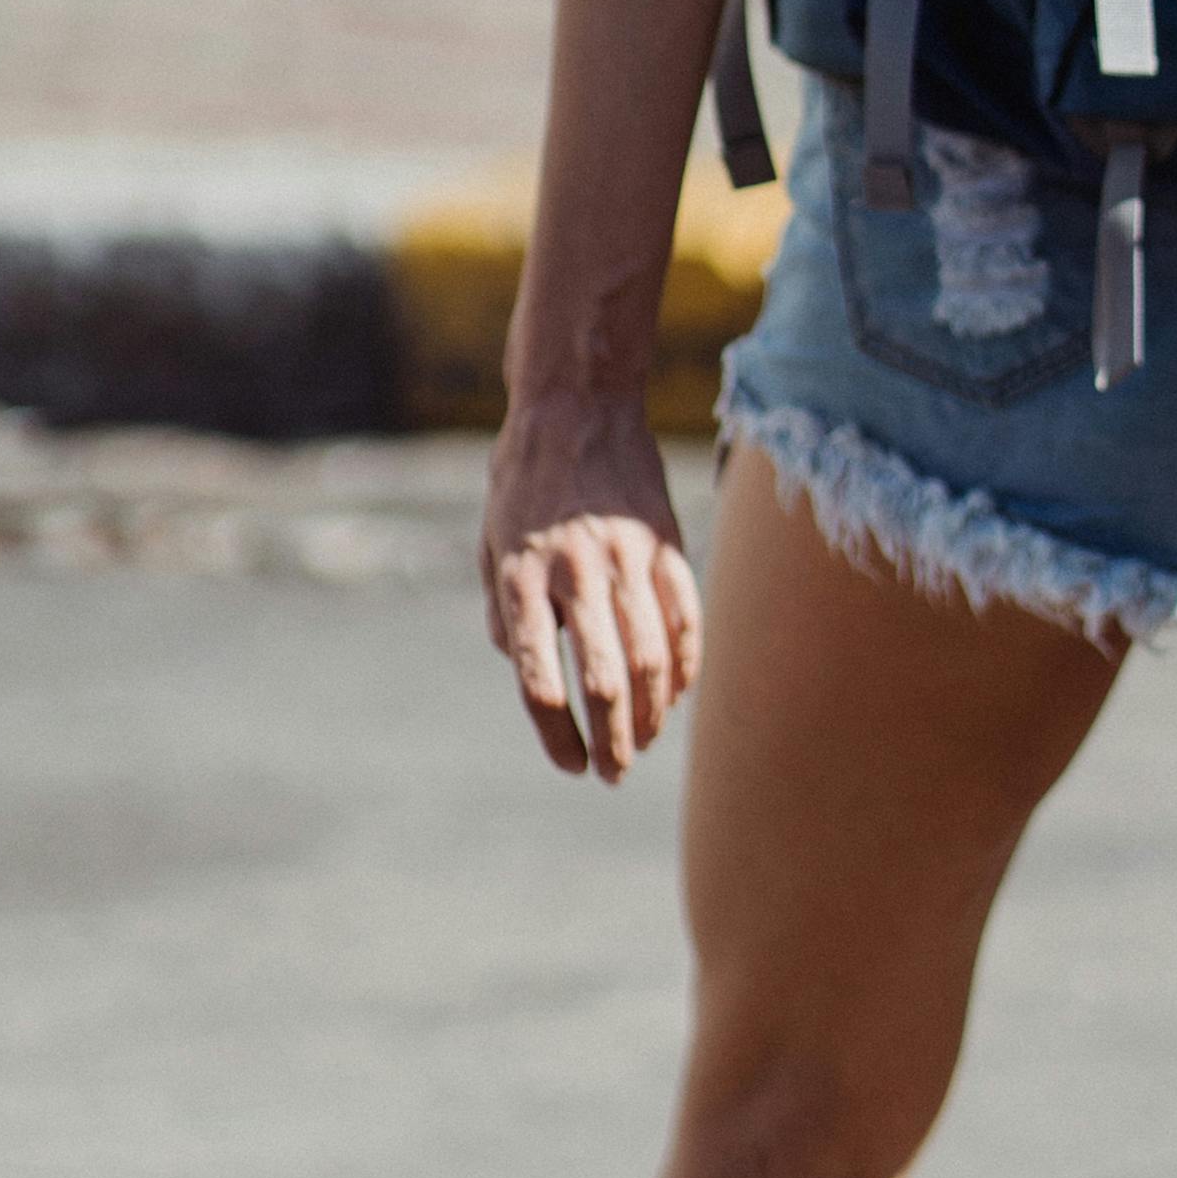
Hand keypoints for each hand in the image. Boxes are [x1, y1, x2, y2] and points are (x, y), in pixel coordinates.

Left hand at [480, 396, 704, 782]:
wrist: (578, 405)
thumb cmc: (523, 481)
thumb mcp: (491, 544)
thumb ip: (507, 612)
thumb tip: (529, 669)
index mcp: (521, 577)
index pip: (540, 679)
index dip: (557, 734)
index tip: (569, 764)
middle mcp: (575, 572)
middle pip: (604, 680)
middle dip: (612, 739)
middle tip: (613, 773)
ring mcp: (627, 558)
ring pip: (651, 658)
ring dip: (652, 714)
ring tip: (644, 744)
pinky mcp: (667, 544)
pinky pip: (685, 619)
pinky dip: (685, 665)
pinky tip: (676, 694)